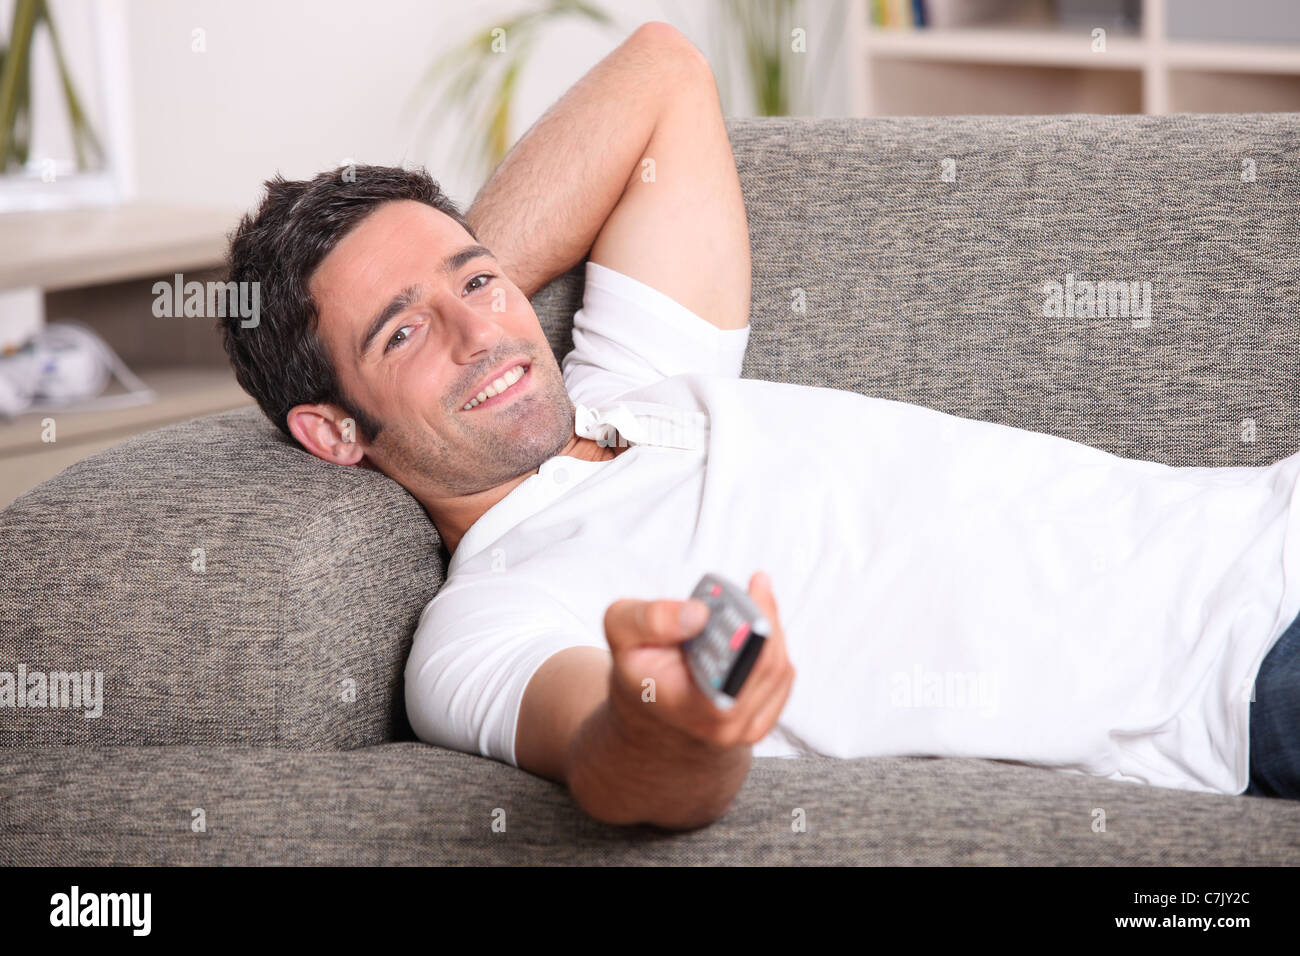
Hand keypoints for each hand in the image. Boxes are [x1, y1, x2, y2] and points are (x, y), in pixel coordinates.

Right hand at [602, 571, 794, 752]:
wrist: (650, 704)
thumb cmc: (639, 664)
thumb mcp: (621, 628)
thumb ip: (650, 617)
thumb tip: (699, 614)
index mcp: (685, 705)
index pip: (733, 682)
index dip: (751, 639)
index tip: (753, 594)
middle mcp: (720, 727)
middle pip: (765, 666)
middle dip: (761, 618)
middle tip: (755, 585)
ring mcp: (743, 729)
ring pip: (778, 667)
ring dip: (770, 627)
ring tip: (751, 600)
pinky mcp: (761, 722)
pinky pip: (783, 676)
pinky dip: (775, 644)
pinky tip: (755, 626)